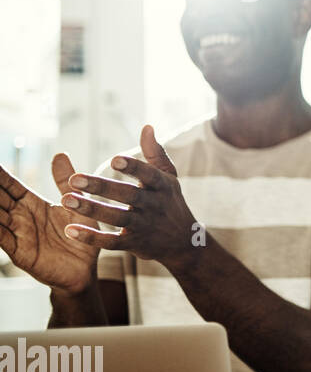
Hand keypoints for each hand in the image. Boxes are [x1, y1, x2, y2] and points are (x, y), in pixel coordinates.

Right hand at [0, 153, 100, 293]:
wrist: (85, 271)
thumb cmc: (81, 237)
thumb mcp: (76, 205)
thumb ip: (65, 182)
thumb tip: (59, 154)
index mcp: (33, 204)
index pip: (11, 186)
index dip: (0, 174)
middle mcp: (21, 218)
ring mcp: (18, 234)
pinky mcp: (20, 252)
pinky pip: (1, 238)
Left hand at [59, 125, 201, 268]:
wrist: (183, 243)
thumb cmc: (171, 202)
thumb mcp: (169, 178)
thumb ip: (155, 153)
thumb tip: (146, 126)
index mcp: (163, 186)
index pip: (149, 175)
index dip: (134, 167)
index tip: (115, 159)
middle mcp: (154, 206)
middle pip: (128, 196)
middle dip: (102, 187)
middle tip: (74, 178)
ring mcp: (144, 226)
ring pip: (116, 218)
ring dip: (91, 209)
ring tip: (66, 199)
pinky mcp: (133, 244)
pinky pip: (111, 242)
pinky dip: (91, 238)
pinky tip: (70, 230)